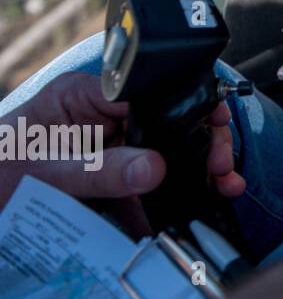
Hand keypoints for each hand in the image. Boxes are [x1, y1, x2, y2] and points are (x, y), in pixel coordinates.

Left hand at [0, 72, 245, 219]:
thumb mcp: (45, 172)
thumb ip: (100, 171)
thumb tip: (154, 168)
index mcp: (85, 95)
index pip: (149, 92)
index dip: (187, 107)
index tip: (215, 125)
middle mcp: (103, 114)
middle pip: (167, 118)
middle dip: (203, 140)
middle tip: (221, 166)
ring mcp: (110, 143)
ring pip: (166, 148)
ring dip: (197, 167)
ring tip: (222, 184)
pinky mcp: (111, 172)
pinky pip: (148, 180)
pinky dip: (172, 194)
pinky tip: (193, 206)